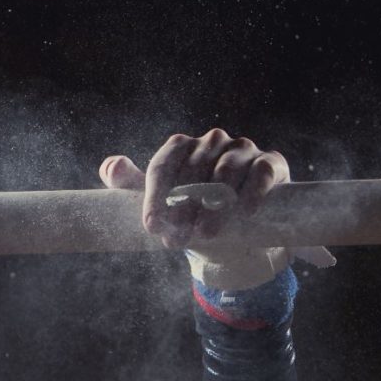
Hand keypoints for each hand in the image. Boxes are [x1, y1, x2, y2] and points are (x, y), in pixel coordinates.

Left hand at [99, 129, 333, 289]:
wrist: (236, 229)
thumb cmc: (191, 211)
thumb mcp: (161, 201)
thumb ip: (130, 184)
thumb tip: (110, 166)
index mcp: (181, 147)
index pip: (162, 167)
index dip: (155, 198)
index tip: (151, 226)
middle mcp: (211, 141)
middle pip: (194, 171)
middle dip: (184, 208)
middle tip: (178, 239)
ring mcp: (242, 150)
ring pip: (227, 171)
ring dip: (216, 205)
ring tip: (207, 234)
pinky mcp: (270, 163)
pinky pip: (261, 173)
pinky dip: (253, 192)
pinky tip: (245, 214)